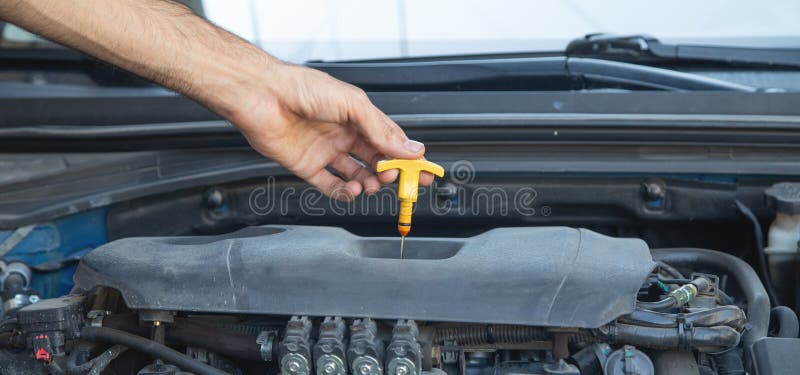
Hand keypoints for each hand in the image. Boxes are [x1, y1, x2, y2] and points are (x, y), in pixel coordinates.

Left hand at [229, 62, 434, 199]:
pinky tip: (350, 190)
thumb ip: (381, 130)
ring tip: (371, 185)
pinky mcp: (306, 166)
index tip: (422, 171)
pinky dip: (343, 193)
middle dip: (390, 173)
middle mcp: (342, 134)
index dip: (407, 156)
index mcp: (358, 116)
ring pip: (355, 175)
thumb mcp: (353, 105)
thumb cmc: (302, 88)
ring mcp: (325, 151)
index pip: (390, 140)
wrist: (262, 95)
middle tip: (398, 181)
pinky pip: (329, 186)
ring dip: (368, 184)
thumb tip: (410, 148)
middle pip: (375, 160)